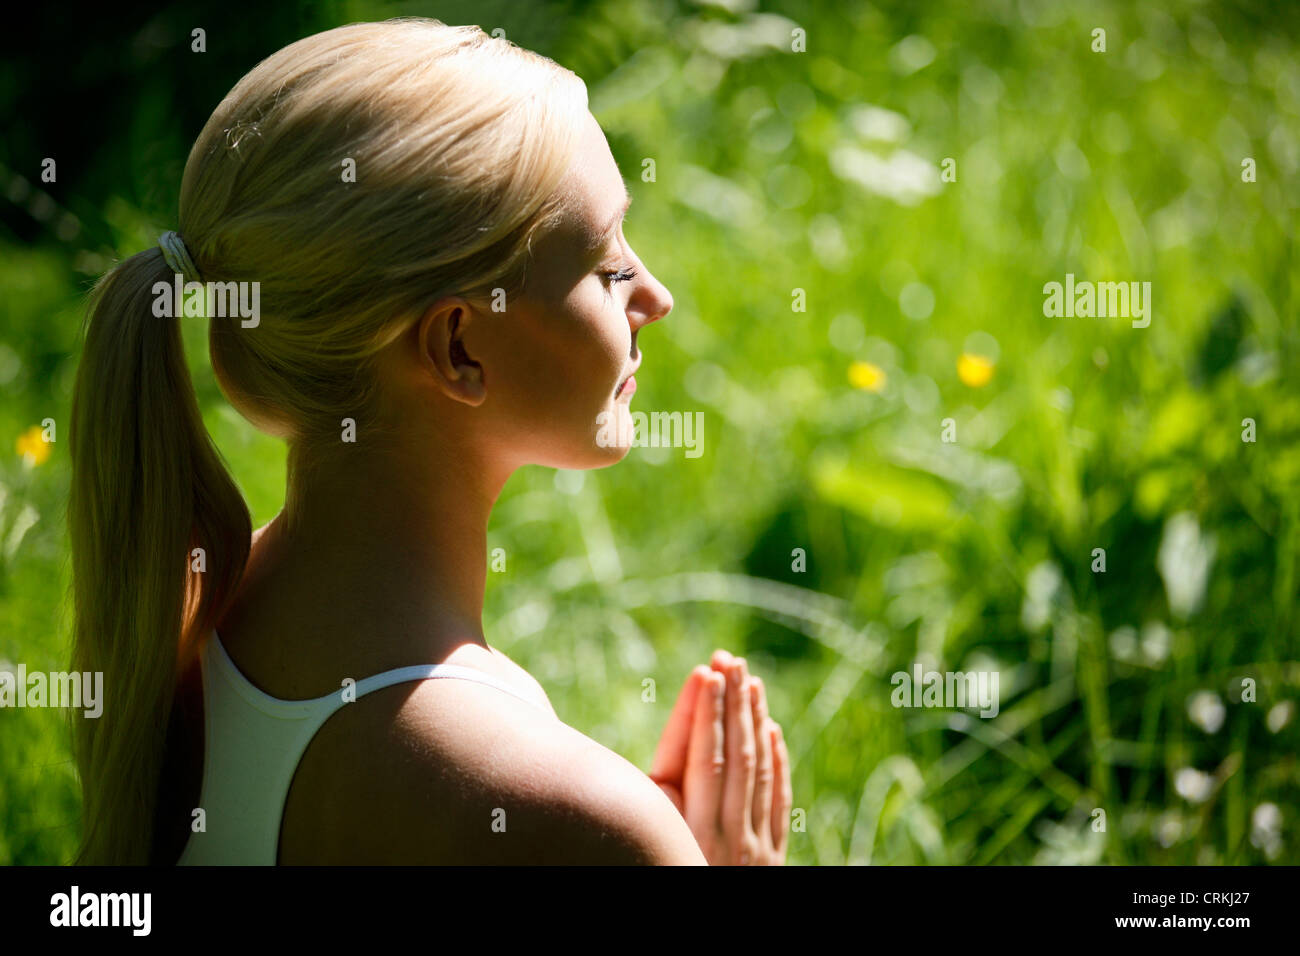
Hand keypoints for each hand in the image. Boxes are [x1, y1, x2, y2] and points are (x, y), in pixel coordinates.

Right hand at [649, 650, 790, 864]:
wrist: (701, 926)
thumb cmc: (650, 870)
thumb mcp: (653, 834)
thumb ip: (664, 792)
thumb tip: (689, 729)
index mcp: (689, 831)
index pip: (704, 758)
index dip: (706, 714)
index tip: (707, 672)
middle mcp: (726, 838)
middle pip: (735, 757)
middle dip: (732, 704)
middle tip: (730, 660)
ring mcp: (755, 848)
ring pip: (759, 773)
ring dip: (755, 721)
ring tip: (750, 680)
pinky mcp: (771, 856)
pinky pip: (778, 801)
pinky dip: (777, 763)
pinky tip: (772, 731)